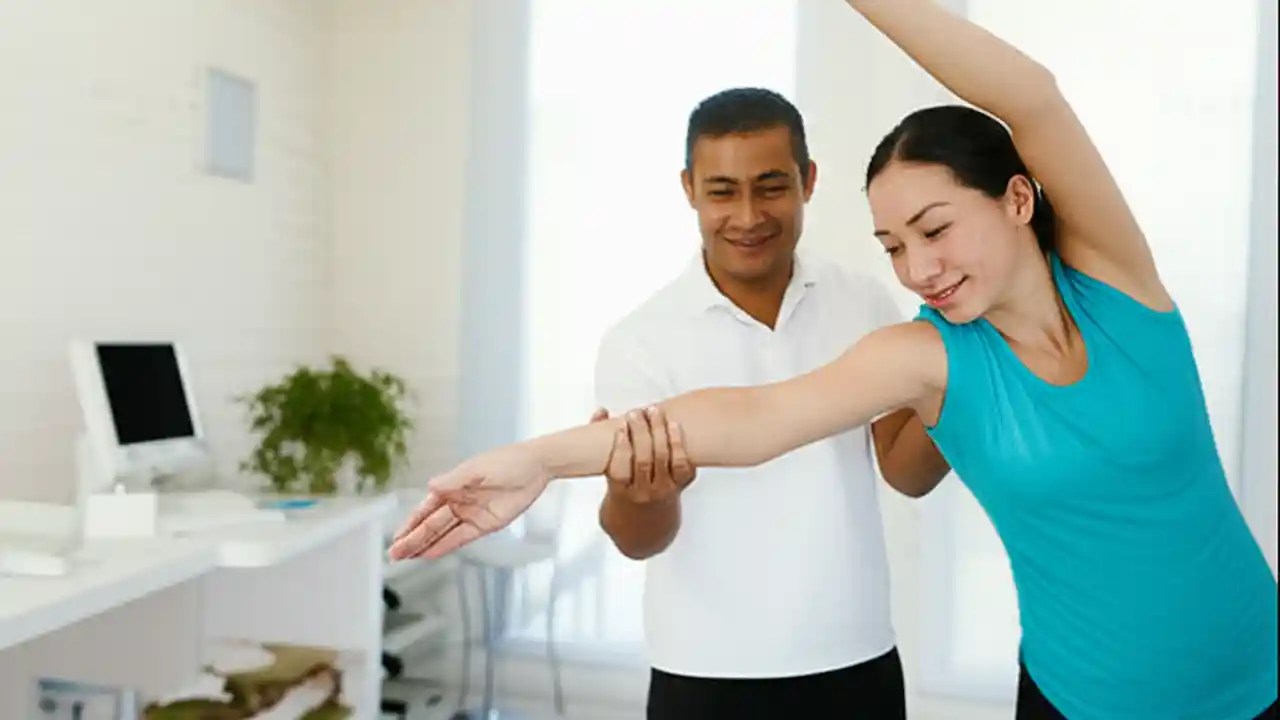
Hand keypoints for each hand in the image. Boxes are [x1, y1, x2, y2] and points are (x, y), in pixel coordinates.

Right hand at [387, 444, 549, 560]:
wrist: (536, 467)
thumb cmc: (508, 461)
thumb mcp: (478, 468)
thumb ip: (454, 480)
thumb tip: (431, 486)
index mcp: (452, 486)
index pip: (425, 509)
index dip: (410, 524)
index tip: (396, 537)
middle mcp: (458, 502)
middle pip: (430, 525)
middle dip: (412, 540)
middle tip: (394, 554)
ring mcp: (470, 514)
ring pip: (442, 534)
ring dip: (425, 546)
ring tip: (407, 558)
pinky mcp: (485, 524)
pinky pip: (461, 538)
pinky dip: (445, 547)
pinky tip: (431, 554)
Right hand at [605, 405, 694, 503]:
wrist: (646, 519)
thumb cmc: (625, 490)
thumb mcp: (608, 472)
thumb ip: (603, 440)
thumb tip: (601, 413)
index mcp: (621, 492)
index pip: (620, 470)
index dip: (621, 447)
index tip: (621, 426)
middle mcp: (644, 493)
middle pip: (644, 460)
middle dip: (641, 432)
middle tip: (637, 413)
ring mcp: (664, 489)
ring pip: (664, 459)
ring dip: (660, 432)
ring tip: (655, 412)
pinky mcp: (682, 485)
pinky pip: (683, 463)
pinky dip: (679, 443)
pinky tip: (674, 425)